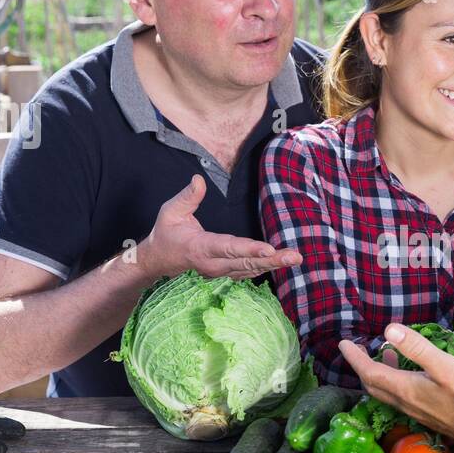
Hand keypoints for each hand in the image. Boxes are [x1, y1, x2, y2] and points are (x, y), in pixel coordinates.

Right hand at [140, 175, 301, 279]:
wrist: (158, 260)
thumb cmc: (166, 233)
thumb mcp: (170, 211)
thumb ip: (187, 197)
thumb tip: (199, 179)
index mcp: (200, 248)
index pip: (228, 248)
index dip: (249, 249)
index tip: (269, 249)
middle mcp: (212, 264)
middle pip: (246, 262)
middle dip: (272, 260)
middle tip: (295, 256)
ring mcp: (219, 272)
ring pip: (250, 269)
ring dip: (274, 264)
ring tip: (295, 259)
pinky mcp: (225, 273)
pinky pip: (248, 271)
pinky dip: (265, 268)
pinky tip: (282, 263)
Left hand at [339, 324, 453, 448]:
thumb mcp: (445, 366)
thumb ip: (417, 348)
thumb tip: (388, 331)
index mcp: (405, 389)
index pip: (369, 372)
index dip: (354, 357)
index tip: (343, 343)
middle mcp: (404, 402)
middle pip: (372, 384)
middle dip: (361, 366)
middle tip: (356, 349)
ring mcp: (415, 411)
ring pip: (386, 391)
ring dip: (378, 373)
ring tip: (382, 354)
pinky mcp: (426, 414)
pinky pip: (399, 396)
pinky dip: (393, 380)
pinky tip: (408, 372)